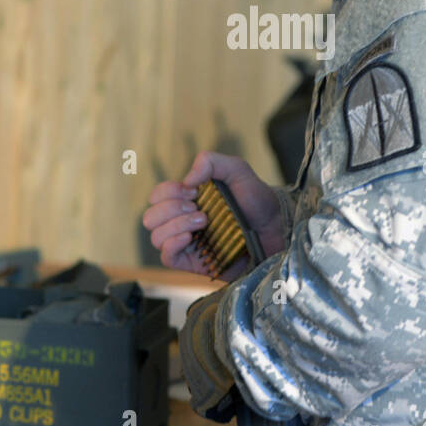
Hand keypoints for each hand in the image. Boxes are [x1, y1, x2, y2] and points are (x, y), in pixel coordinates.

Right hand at [142, 150, 287, 279]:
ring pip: (155, 236)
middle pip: (150, 217)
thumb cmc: (257, 200)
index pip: (157, 196)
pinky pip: (166, 257)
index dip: (168, 192)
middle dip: (170, 208)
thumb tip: (187, 179)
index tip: (193, 192)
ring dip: (175, 225)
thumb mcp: (237, 170)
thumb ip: (211, 162)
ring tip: (203, 221)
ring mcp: (187, 243)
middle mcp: (182, 221)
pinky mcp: (194, 263)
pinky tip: (191, 236)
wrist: (275, 228)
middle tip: (197, 207)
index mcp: (187, 200)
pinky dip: (173, 243)